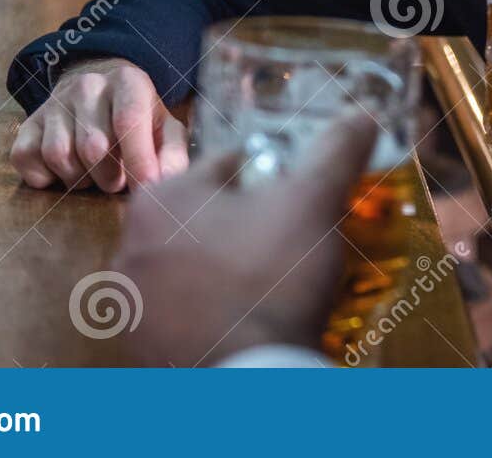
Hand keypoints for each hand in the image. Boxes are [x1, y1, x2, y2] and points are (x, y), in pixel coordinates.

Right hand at [10, 59, 188, 192]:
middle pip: (93, 147)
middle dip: (110, 177)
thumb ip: (172, 154)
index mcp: (128, 81)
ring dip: (79, 178)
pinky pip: (27, 160)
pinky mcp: (28, 123)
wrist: (98, 92)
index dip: (138, 161)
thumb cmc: (137, 118)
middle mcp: (87, 86)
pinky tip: (66, 170)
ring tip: (94, 172)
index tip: (147, 189)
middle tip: (118, 179)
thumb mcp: (164, 129)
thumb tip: (164, 182)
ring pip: (59, 156)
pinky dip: (46, 177)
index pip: (128, 122)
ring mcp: (54, 102)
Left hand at [112, 111, 377, 364]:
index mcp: (159, 199)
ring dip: (226, 264)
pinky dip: (211, 306)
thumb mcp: (313, 202)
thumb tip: (363, 114)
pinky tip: (247, 313)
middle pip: (206, 215)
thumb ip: (335, 151)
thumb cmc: (275, 277)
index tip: (295, 198)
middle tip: (286, 240)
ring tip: (271, 279)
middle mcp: (128, 246)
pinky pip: (183, 309)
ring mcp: (130, 304)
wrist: (254, 378)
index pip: (227, 166)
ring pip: (192, 262)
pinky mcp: (141, 346)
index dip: (272, 178)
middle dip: (245, 222)